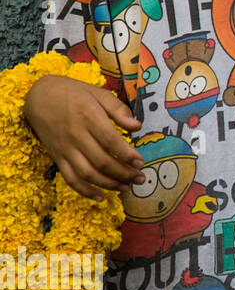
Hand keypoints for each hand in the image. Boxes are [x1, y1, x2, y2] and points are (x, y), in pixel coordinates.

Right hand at [23, 75, 142, 199]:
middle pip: (102, 161)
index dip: (127, 155)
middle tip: (140, 178)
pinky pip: (70, 178)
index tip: (141, 162)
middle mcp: (76, 135)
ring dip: (109, 184)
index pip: (111, 141)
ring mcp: (65, 148)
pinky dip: (84, 190)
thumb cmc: (73, 93)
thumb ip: (118, 109)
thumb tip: (137, 127)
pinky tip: (100, 197)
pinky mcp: (57, 156)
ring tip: (127, 188)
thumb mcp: (98, 93)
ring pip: (87, 173)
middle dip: (124, 173)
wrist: (38, 96)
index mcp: (88, 117)